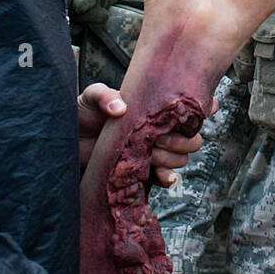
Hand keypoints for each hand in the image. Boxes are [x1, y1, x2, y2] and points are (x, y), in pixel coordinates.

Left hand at [76, 83, 213, 184]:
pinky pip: (168, 176)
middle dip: (182, 139)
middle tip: (159, 137)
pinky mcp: (145, 170)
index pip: (191, 104)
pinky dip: (168, 176)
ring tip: (150, 152)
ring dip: (171, 157)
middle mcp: (161, 128)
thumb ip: (105, 97)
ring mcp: (155, 150)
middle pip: (194, 137)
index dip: (205, 107)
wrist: (69, 141)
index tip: (197, 110)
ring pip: (183, 157)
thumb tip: (121, 108)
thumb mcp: (91, 97)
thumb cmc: (83, 113)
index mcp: (156, 105)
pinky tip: (159, 173)